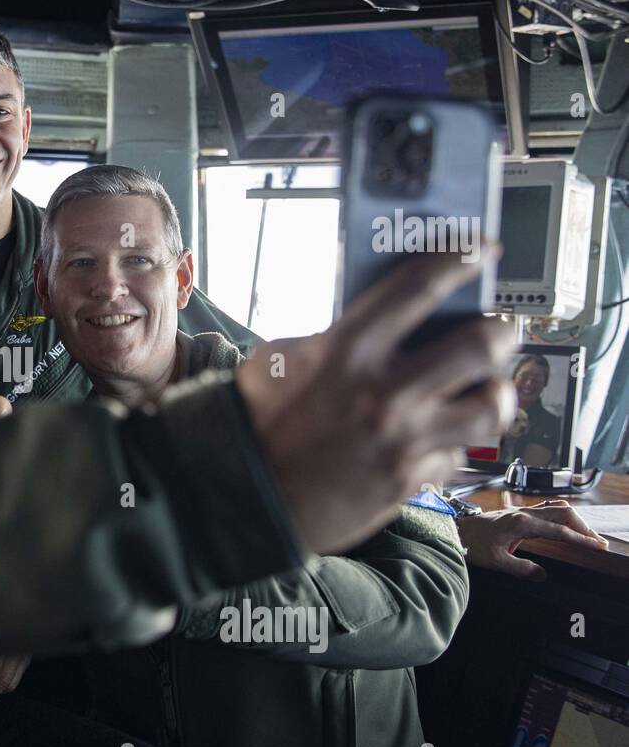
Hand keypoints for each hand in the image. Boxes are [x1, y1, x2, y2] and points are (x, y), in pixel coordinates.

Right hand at [235, 245, 514, 555]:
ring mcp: (403, 439)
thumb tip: (386, 318)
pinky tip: (432, 436)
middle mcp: (384, 392)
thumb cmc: (258, 424)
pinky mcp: (410, 479)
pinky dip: (452, 442)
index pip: (420, 287)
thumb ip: (336, 336)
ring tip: (483, 388)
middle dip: (500, 330)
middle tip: (496, 329)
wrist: (247, 497)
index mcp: (347, 350)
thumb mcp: (282, 361)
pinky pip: (458, 452)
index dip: (461, 258)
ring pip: (492, 405)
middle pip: (482, 343)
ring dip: (495, 392)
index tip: (482, 248)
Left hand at [457, 501, 608, 580]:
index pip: (559, 530)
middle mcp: (524, 513)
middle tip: (596, 542)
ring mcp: (520, 511)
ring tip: (586, 535)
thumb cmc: (470, 544)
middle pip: (563, 514)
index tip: (596, 546)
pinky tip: (565, 527)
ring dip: (574, 520)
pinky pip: (546, 510)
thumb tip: (542, 575)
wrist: (453, 529)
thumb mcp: (495, 561)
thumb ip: (520, 569)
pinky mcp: (517, 513)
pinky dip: (561, 517)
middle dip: (583, 527)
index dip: (580, 539)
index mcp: (521, 524)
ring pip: (556, 509)